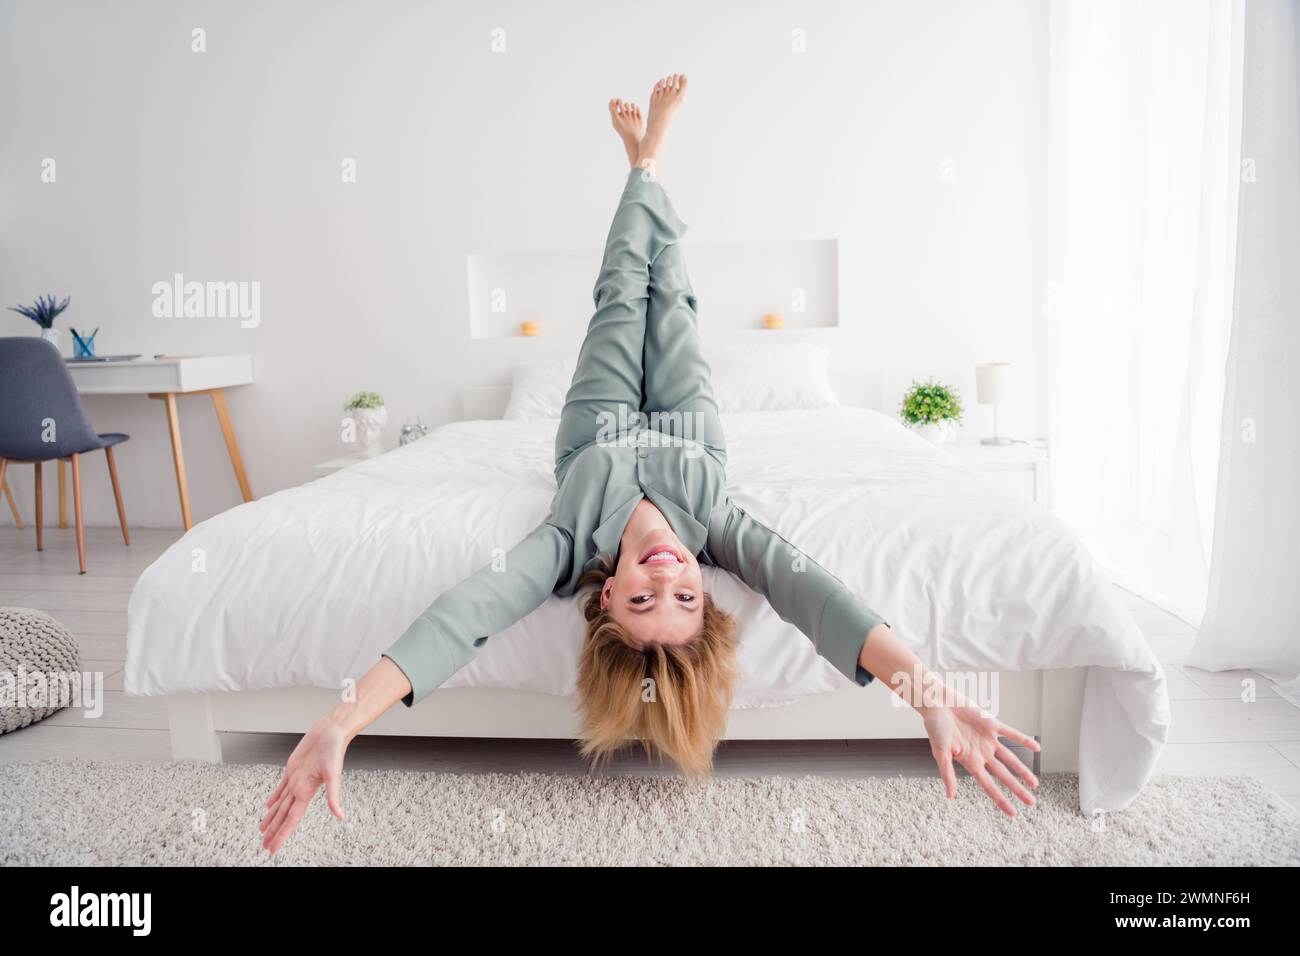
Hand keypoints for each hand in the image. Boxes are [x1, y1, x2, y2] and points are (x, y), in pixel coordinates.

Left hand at [260, 714, 348, 853]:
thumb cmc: (335, 749)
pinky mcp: (292, 768)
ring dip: (272, 817)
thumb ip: (334, 795)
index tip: (273, 848)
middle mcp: (300, 788)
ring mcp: (295, 779)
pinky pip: (280, 787)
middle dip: (274, 831)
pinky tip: (268, 805)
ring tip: (263, 830)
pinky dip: (274, 797)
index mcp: (307, 792)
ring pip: (280, 803)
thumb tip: (340, 815)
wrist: (331, 731)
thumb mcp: (333, 774)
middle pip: (283, 815)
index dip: (282, 834)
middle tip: (266, 845)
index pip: (291, 819)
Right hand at [921, 693, 1039, 815]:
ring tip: (1034, 784)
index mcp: (969, 762)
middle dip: (1017, 789)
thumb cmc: (935, 728)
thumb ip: (947, 773)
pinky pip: (1011, 733)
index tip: (1013, 813)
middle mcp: (981, 753)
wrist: (938, 703)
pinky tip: (1036, 748)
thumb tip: (950, 796)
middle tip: (1031, 802)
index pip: (989, 785)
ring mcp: (987, 739)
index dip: (1001, 800)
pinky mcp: (991, 724)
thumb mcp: (939, 753)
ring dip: (1022, 770)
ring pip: (1010, 758)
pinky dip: (1024, 740)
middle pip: (1003, 775)